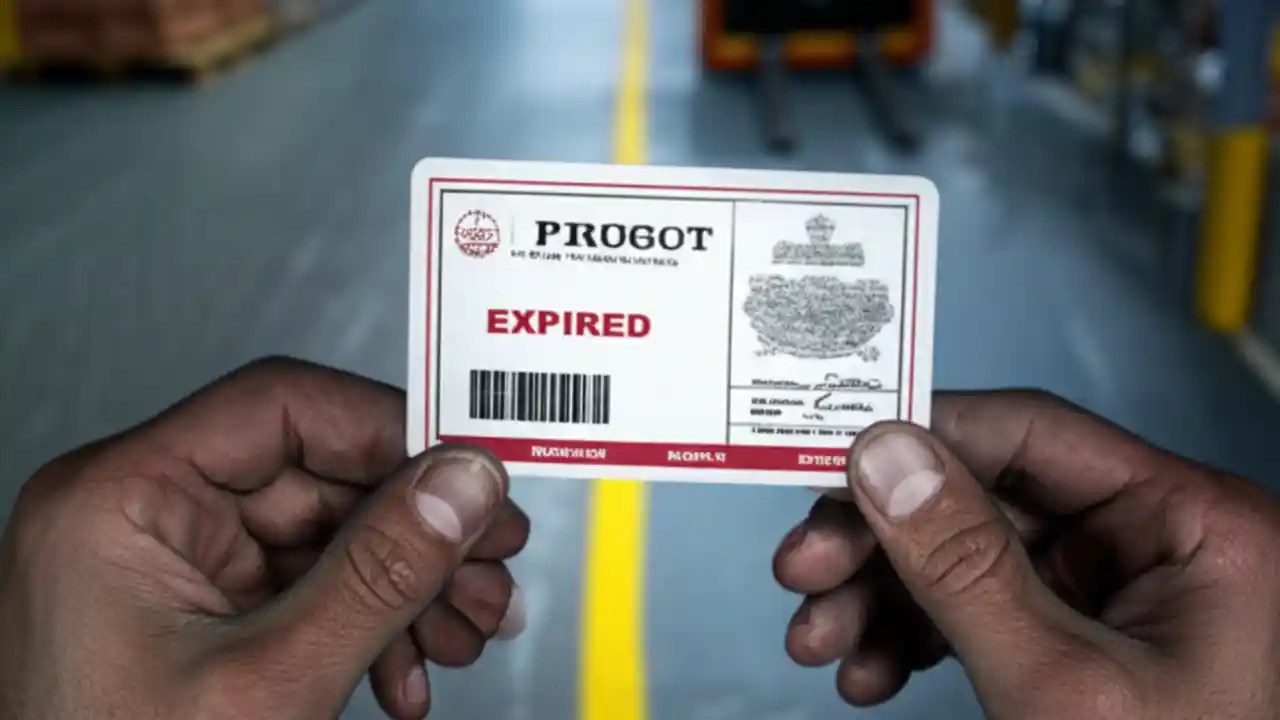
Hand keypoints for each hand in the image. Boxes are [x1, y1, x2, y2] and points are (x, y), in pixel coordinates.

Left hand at [0, 358, 529, 718]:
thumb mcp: (269, 679)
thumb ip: (377, 573)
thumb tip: (461, 486)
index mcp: (120, 499)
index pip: (282, 407)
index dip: (391, 430)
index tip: (470, 468)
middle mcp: (145, 519)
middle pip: (321, 479)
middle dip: (418, 533)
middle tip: (489, 562)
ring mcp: (177, 572)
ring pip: (331, 540)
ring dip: (410, 587)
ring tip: (465, 629)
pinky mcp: (206, 619)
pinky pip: (313, 592)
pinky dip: (373, 627)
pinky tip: (408, 671)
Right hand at [773, 391, 1279, 717]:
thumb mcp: (1057, 681)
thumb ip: (965, 566)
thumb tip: (885, 458)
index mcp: (1190, 523)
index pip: (1028, 433)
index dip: (918, 438)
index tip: (829, 457)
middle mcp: (1151, 544)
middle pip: (979, 500)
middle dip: (880, 542)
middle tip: (805, 567)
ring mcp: (1111, 596)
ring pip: (962, 559)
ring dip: (878, 598)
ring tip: (818, 639)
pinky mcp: (1077, 641)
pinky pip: (975, 611)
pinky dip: (909, 638)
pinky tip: (867, 670)